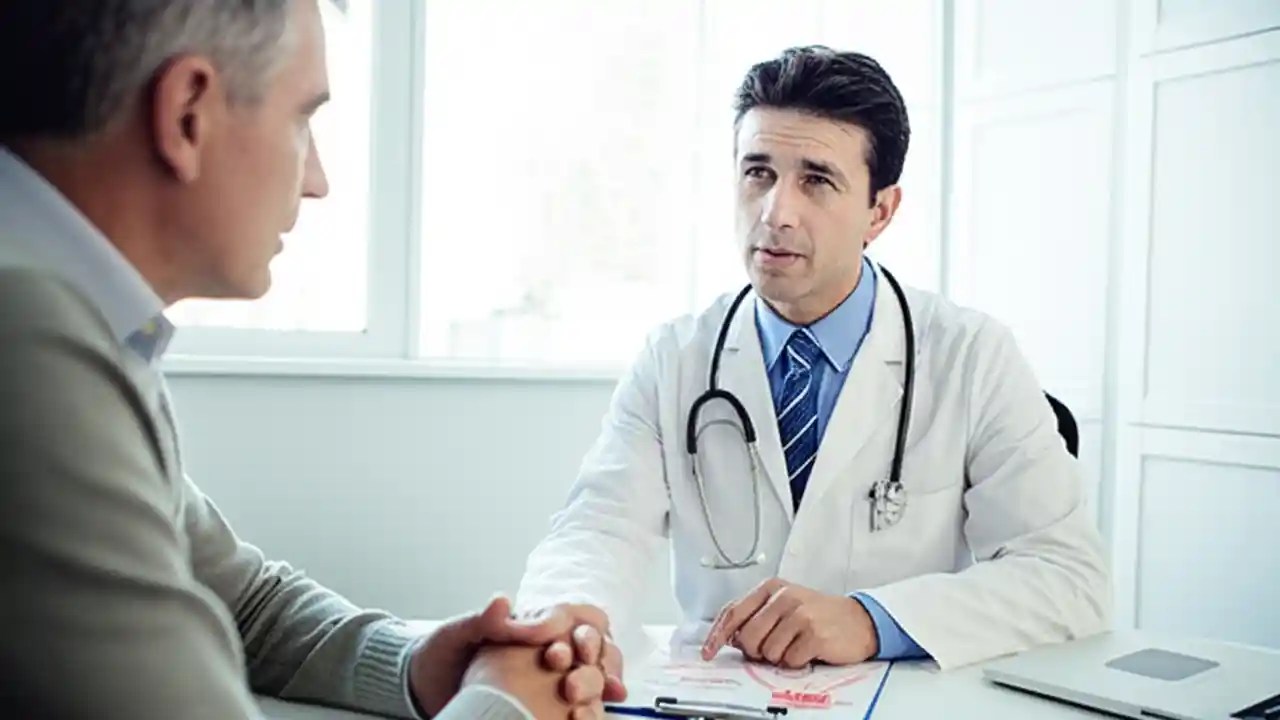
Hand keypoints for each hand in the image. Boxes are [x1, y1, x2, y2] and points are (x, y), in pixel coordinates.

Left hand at [409, 595, 618, 716]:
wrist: (424, 689)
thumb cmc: (441, 652)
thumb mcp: (457, 633)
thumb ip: (483, 620)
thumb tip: (504, 602)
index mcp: (534, 623)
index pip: (578, 617)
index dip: (583, 632)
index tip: (565, 652)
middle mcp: (551, 645)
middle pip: (596, 646)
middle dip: (594, 662)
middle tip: (571, 686)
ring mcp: (553, 675)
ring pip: (596, 673)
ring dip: (597, 686)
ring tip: (579, 706)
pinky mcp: (549, 702)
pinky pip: (584, 701)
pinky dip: (592, 709)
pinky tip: (584, 717)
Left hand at [700, 579, 877, 667]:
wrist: (859, 620)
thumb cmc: (818, 614)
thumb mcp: (785, 605)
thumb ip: (756, 616)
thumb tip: (729, 637)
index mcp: (772, 588)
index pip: (733, 612)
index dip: (717, 635)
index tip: (708, 651)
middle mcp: (784, 597)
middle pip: (746, 637)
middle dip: (755, 651)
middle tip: (773, 648)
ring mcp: (800, 615)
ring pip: (767, 652)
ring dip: (779, 657)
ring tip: (795, 645)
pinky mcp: (814, 634)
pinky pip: (789, 661)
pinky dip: (796, 662)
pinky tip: (808, 650)